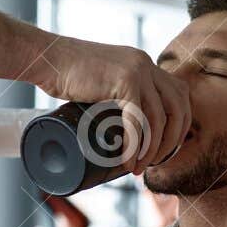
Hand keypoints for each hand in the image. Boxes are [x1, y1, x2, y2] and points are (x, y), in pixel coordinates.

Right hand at [39, 38, 190, 173]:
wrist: (47, 59)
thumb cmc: (66, 75)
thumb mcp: (103, 80)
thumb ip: (118, 93)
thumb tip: (122, 126)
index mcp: (144, 64)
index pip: (179, 94)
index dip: (179, 124)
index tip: (166, 147)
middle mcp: (146, 65)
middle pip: (178, 107)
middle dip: (172, 140)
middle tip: (156, 162)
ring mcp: (137, 71)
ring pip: (159, 118)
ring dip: (152, 149)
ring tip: (139, 167)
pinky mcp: (124, 82)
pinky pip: (138, 120)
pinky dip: (135, 145)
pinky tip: (128, 161)